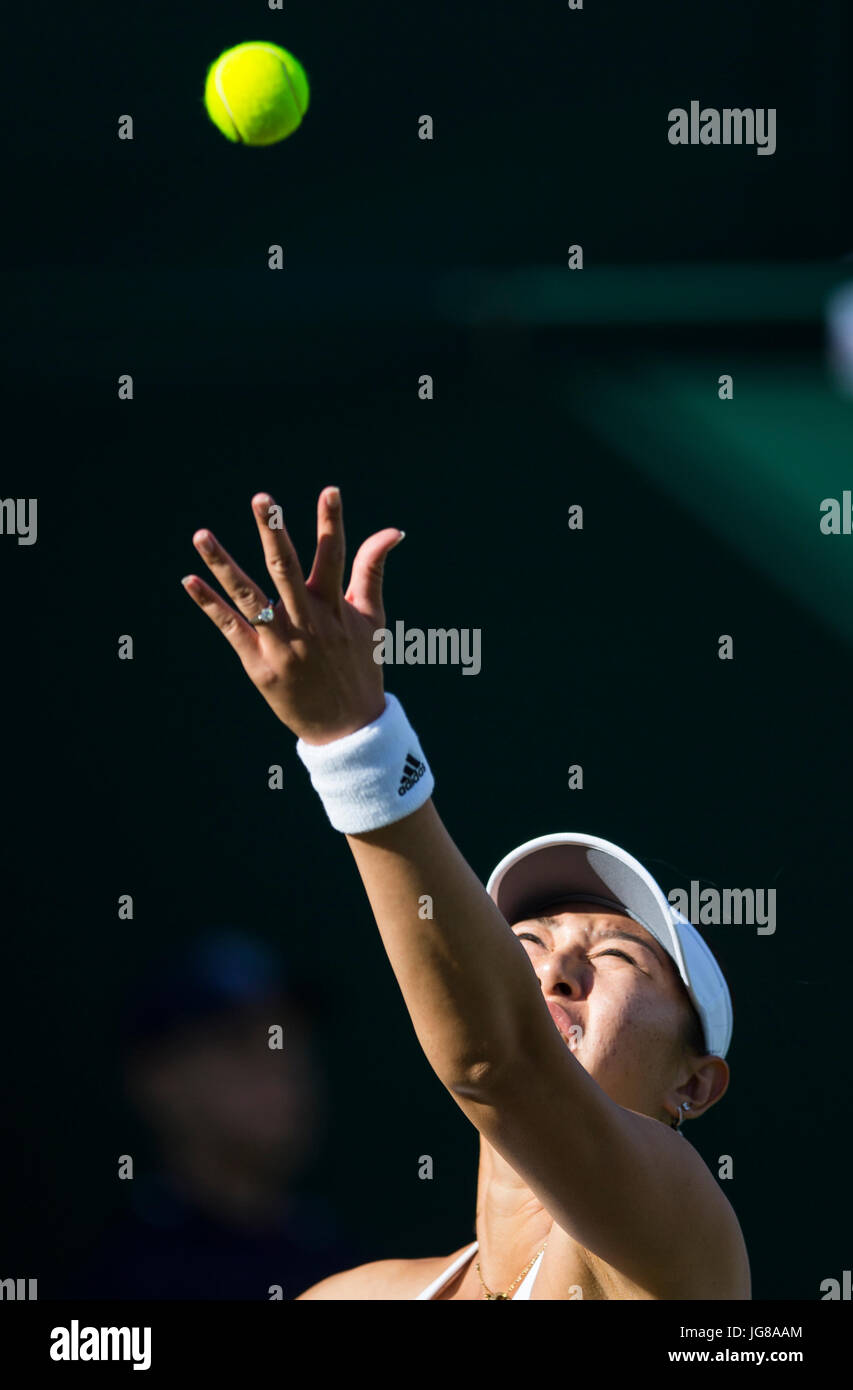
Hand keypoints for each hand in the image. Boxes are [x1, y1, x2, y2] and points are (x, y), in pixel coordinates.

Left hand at [182, 487, 403, 744]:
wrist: (349, 728)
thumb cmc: (360, 666)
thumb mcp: (372, 618)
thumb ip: (373, 569)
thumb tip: (393, 529)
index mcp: (336, 608)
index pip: (335, 557)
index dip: (332, 524)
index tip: (330, 491)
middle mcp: (308, 622)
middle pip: (288, 570)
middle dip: (274, 533)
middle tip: (263, 499)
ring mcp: (282, 643)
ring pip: (250, 596)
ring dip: (224, 565)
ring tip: (201, 535)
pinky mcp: (259, 664)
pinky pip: (230, 629)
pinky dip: (209, 605)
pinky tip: (189, 581)